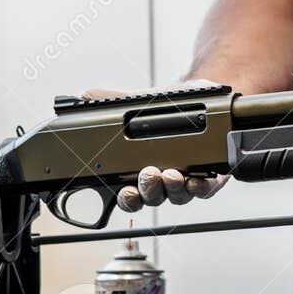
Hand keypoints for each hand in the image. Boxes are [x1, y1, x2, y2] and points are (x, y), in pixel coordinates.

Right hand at [80, 81, 231, 211]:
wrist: (199, 100)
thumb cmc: (165, 108)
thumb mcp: (135, 103)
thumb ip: (109, 101)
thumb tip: (84, 95)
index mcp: (136, 171)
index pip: (126, 195)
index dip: (125, 198)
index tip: (125, 192)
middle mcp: (159, 182)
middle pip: (150, 198)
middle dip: (148, 190)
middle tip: (149, 174)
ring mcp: (183, 182)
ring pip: (176, 196)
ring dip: (172, 189)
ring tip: (171, 174)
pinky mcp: (207, 178)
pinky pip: (203, 191)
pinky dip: (199, 188)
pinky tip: (196, 180)